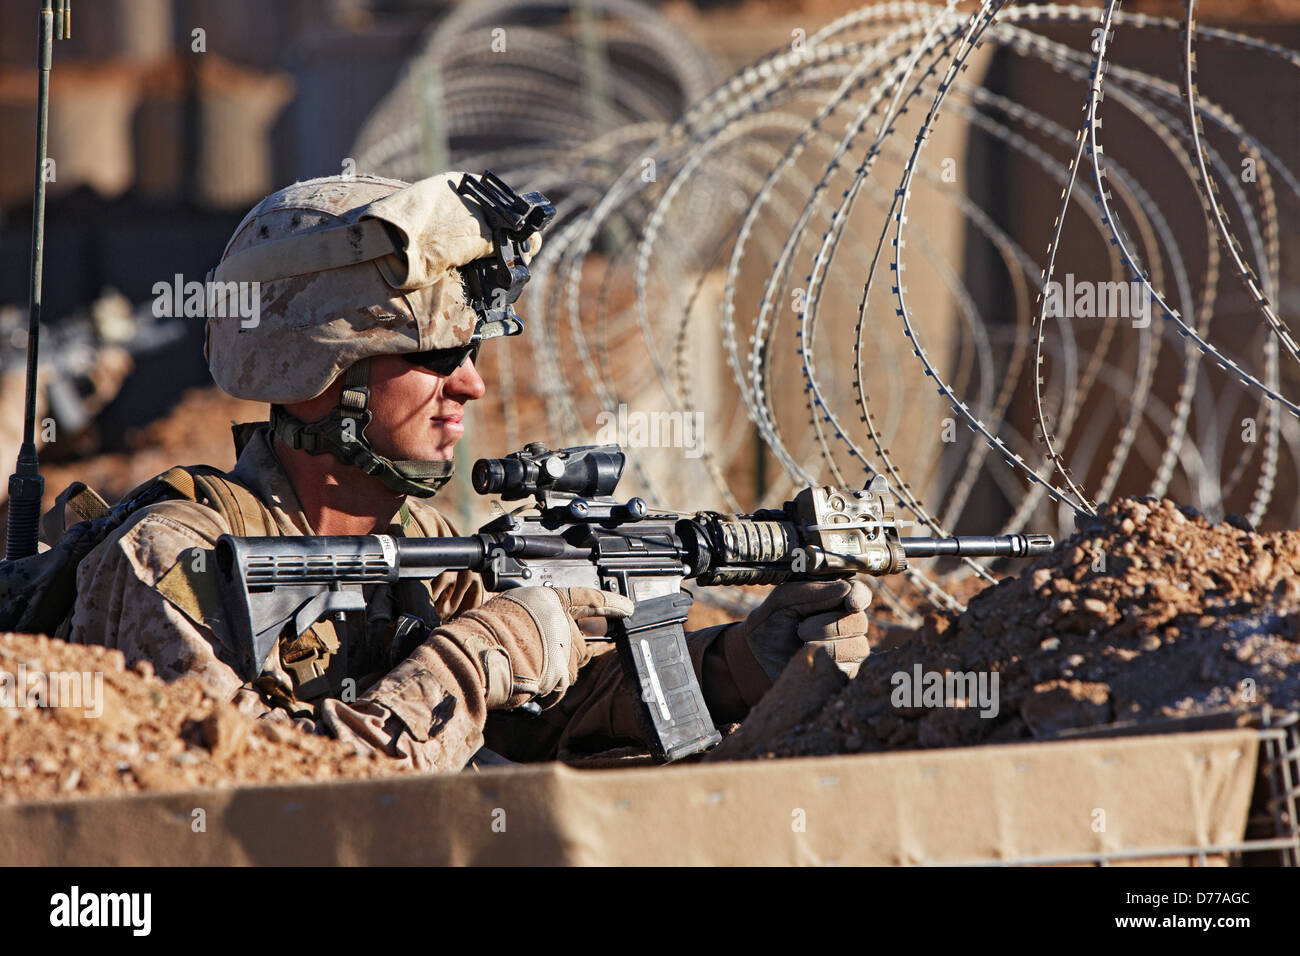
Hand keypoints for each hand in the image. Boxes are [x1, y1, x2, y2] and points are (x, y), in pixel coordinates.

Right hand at [437, 585, 634, 708]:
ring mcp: (561, 646)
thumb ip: (534, 619)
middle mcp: (560, 620)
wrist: (469, 653)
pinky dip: (543, 694)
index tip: (628, 608)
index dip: (610, 603)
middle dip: (563, 660)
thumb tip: (543, 636)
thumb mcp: (508, 610)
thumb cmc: (478, 634)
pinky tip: (524, 684)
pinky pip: (556, 690)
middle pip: (578, 647)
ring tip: (521, 672)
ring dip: (550, 678)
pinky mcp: (558, 672)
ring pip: (568, 672)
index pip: (587, 599)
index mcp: (546, 599)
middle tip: (535, 663)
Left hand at [731, 578, 871, 681]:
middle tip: (801, 628)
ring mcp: (848, 652)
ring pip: (858, 646)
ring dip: (826, 642)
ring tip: (801, 642)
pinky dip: (826, 660)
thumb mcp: (782, 600)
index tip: (849, 602)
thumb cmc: (769, 625)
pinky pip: (848, 668)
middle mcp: (846, 625)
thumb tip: (846, 589)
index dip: (859, 596)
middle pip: (859, 621)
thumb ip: (810, 590)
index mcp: (834, 601)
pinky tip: (806, 657)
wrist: (753, 658)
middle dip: (830, 624)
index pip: (860, 593)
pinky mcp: (843, 676)